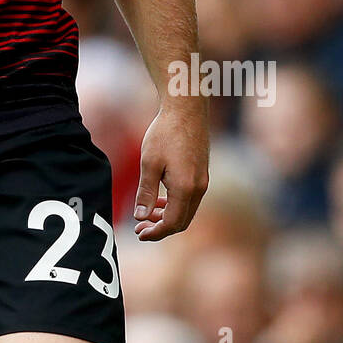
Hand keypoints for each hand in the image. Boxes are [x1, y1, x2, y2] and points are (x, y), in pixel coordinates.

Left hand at [133, 105, 208, 240]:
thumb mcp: (149, 163)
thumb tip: (140, 216)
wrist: (186, 109)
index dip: (155, 232)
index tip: (139, 233)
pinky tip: (161, 198)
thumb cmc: (165, 133)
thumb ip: (146, 192)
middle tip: (140, 227)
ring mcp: (203, 181)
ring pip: (187, 210)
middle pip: (182, 221)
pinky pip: (190, 199)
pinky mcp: (202, 173)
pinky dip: (176, 204)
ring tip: (148, 214)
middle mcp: (199, 188)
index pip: (172, 223)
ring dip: (168, 216)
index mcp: (185, 189)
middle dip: (161, 228)